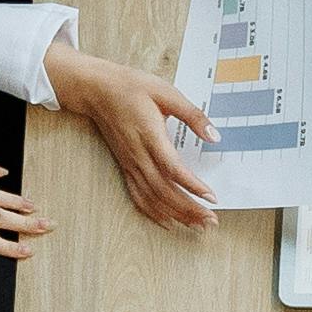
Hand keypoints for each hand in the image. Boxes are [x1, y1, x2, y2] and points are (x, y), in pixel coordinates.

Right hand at [44, 48, 220, 227]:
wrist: (97, 89)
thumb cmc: (131, 87)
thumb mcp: (166, 92)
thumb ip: (192, 115)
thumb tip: (214, 135)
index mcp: (150, 136)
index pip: (173, 169)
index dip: (192, 186)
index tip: (211, 197)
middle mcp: (139, 155)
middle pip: (165, 191)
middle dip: (189, 209)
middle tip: (211, 219)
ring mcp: (130, 163)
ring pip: (153, 198)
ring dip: (175, 214)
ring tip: (196, 224)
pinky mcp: (125, 166)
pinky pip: (138, 196)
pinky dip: (153, 212)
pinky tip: (167, 221)